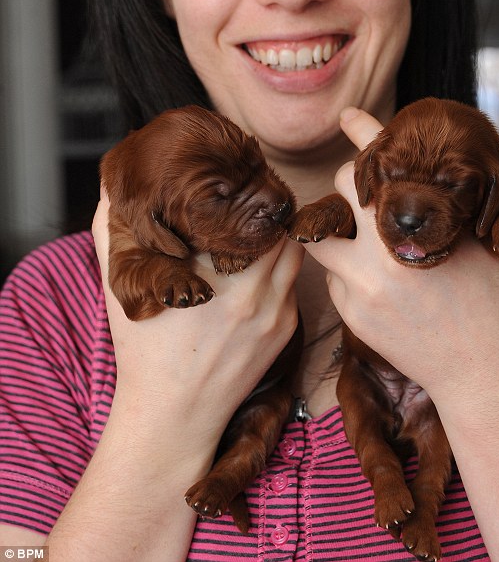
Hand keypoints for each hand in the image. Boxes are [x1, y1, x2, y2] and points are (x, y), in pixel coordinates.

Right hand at [92, 189, 302, 430]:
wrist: (173, 415)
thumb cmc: (143, 349)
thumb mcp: (119, 285)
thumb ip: (110, 228)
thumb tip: (115, 185)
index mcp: (210, 273)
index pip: (244, 210)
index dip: (243, 189)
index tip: (235, 179)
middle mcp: (250, 290)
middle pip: (277, 225)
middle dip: (265, 210)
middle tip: (251, 198)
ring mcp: (275, 310)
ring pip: (292, 251)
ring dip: (278, 236)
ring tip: (257, 228)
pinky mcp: (286, 328)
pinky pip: (292, 282)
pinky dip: (280, 268)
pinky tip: (259, 267)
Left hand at [303, 107, 498, 406]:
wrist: (482, 372)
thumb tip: (488, 148)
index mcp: (418, 223)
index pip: (380, 160)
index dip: (364, 131)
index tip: (349, 117)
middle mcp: (379, 251)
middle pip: (341, 188)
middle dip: (356, 181)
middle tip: (374, 189)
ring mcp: (359, 285)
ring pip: (326, 232)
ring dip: (343, 225)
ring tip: (368, 236)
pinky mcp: (349, 313)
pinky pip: (335, 274)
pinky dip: (350, 267)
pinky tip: (381, 279)